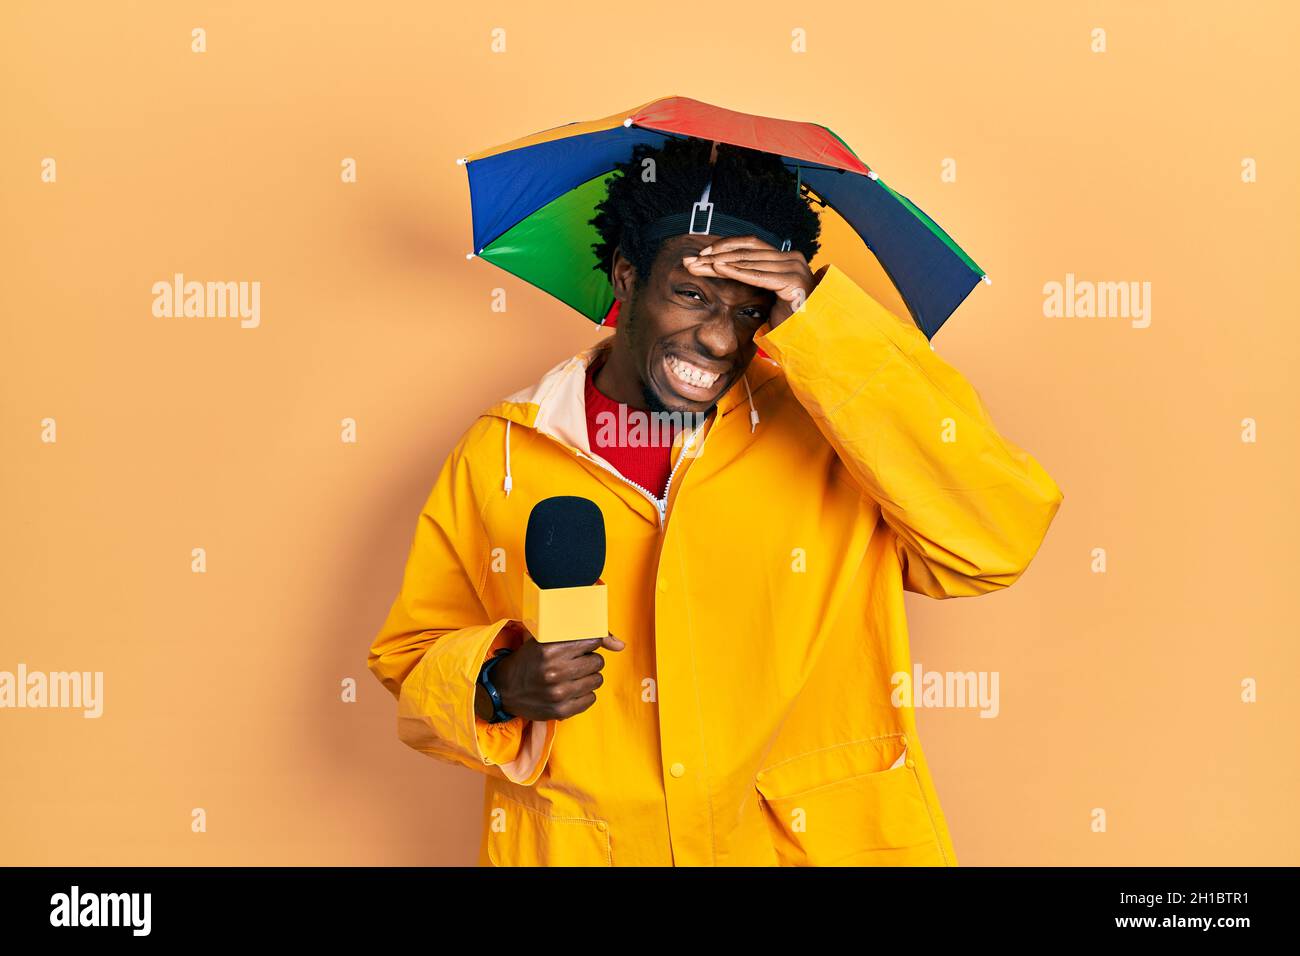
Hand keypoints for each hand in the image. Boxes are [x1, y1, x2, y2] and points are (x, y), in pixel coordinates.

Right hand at [476, 621, 624, 721]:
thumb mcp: (546, 639)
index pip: (592, 640)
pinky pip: (591, 699)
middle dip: (589, 660)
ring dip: (587, 677)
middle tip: (574, 662)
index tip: (584, 646)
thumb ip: (583, 636)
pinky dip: (584, 694)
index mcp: (549, 649)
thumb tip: (621, 645)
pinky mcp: (561, 711)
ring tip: (571, 677)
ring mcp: (558, 694)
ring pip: (597, 680)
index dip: (591, 642)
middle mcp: (554, 671)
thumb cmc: (530, 660)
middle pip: (598, 662)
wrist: (505, 689)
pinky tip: (569, 690)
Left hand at [681, 235, 821, 329]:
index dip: (724, 246)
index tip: (701, 254)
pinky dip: (736, 272)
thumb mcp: (766, 293)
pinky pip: (758, 276)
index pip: (751, 245)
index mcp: (786, 258)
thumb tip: (726, 267)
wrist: (807, 338)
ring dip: (720, 263)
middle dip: (716, 256)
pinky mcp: (793, 282)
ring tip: (699, 265)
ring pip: (749, 262)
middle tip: (691, 260)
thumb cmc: (786, 319)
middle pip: (746, 252)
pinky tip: (718, 269)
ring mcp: (794, 269)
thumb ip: (754, 277)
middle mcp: (792, 259)